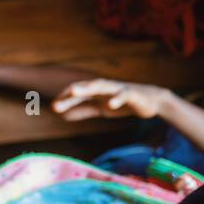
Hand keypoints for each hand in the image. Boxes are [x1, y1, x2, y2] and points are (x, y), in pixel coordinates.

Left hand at [53, 78, 167, 120]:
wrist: (150, 101)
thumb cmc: (123, 103)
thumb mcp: (100, 109)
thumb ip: (84, 111)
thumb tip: (63, 117)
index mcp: (96, 91)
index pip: (77, 93)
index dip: (65, 99)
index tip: (53, 107)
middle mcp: (104, 87)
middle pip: (84, 87)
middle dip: (70, 93)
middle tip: (56, 101)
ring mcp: (117, 89)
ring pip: (100, 86)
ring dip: (87, 88)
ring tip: (74, 91)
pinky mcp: (131, 93)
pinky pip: (123, 95)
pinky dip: (116, 98)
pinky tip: (110, 104)